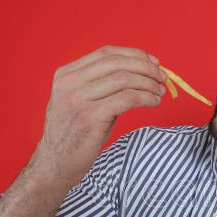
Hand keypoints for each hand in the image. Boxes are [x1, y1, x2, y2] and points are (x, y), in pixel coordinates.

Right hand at [33, 45, 167, 187]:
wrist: (55, 163)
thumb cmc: (74, 134)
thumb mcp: (80, 102)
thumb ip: (102, 86)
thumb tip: (141, 75)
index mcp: (66, 75)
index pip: (106, 53)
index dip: (134, 54)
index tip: (153, 62)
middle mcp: (70, 84)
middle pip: (117, 63)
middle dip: (145, 67)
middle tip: (162, 77)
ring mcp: (78, 100)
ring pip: (124, 79)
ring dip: (148, 83)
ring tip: (160, 92)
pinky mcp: (90, 118)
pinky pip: (126, 99)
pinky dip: (145, 97)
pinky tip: (153, 102)